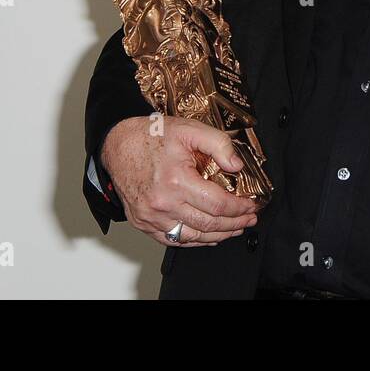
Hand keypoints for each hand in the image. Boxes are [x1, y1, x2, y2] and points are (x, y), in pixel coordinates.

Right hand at [100, 115, 261, 246]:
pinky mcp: (142, 223)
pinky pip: (173, 239)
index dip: (239, 208)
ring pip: (192, 237)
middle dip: (234, 224)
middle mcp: (162, 204)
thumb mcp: (190, 130)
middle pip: (208, 224)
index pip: (217, 204)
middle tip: (249, 219)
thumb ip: (219, 145)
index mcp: (176, 181)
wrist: (118, 144)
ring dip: (218, 236)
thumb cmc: (152, 136)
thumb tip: (237, 166)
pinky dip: (193, 241)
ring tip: (234, 229)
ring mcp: (150, 217)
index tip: (251, 206)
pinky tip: (208, 236)